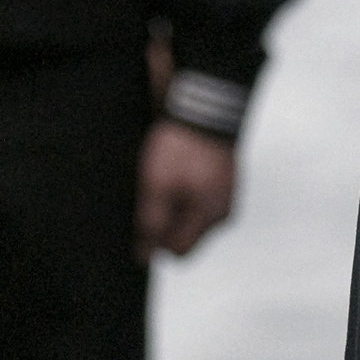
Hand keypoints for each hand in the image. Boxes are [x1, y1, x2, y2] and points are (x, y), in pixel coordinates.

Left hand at [136, 121, 236, 259]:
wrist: (204, 102)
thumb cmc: (181, 146)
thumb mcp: (158, 186)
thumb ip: (152, 223)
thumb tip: (145, 257)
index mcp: (211, 217)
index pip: (178, 251)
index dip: (154, 243)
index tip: (136, 224)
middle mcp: (222, 209)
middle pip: (185, 232)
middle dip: (162, 221)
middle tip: (144, 197)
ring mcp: (223, 191)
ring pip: (189, 212)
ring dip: (170, 203)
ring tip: (155, 179)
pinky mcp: (219, 174)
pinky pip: (195, 193)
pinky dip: (180, 187)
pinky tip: (168, 169)